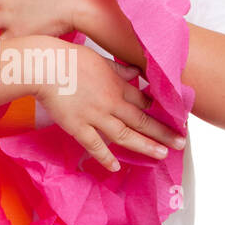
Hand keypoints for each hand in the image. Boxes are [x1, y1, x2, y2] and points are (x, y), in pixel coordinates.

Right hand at [32, 38, 185, 171]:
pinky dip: (105, 157)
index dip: (159, 111)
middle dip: (163, 133)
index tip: (173, 119)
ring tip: (161, 155)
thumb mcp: (99, 58)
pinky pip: (95, 145)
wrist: (44, 66)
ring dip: (145, 146)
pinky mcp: (78, 126)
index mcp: (116, 83)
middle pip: (142, 120)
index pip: (144, 101)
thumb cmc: (68, 57)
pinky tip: (115, 167)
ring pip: (125, 135)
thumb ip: (118, 69)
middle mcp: (111, 102)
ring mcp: (95, 116)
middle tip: (181, 144)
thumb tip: (136, 73)